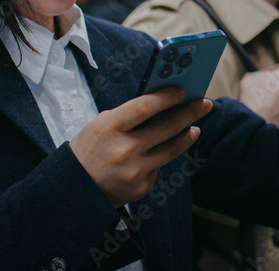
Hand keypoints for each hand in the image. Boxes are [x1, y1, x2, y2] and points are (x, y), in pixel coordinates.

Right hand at [69, 88, 211, 207]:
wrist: (74, 189)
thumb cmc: (89, 150)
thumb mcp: (101, 125)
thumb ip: (129, 116)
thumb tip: (162, 104)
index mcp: (109, 127)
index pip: (145, 106)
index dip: (166, 97)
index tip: (182, 91)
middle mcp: (124, 149)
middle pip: (166, 127)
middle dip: (189, 113)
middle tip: (204, 104)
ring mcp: (134, 170)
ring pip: (171, 150)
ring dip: (186, 136)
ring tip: (195, 129)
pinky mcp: (141, 187)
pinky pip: (158, 168)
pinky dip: (158, 160)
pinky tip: (154, 156)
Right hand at [239, 63, 278, 126]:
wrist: (257, 124)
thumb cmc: (252, 99)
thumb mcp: (248, 79)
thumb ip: (256, 74)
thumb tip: (258, 77)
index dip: (270, 70)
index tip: (263, 75)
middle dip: (275, 84)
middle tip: (264, 89)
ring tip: (265, 102)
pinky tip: (270, 112)